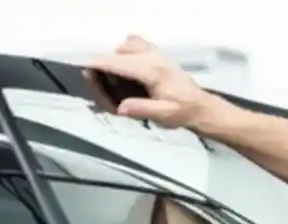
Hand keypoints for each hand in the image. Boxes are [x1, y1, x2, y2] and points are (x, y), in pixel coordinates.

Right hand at [85, 35, 224, 128]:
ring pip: (123, 47)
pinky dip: (125, 55)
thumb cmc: (183, 112)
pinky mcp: (156, 53)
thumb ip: (142, 109)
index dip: (96, 68)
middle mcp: (152, 56)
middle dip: (104, 72)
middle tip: (108, 95)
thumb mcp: (164, 115)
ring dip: (114, 62)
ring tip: (118, 85)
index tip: (86, 78)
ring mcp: (155, 52)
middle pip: (115, 54)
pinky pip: (133, 45)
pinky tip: (128, 75)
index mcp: (152, 70)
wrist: (200, 106)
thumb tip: (120, 108)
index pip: (115, 61)